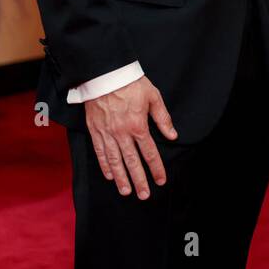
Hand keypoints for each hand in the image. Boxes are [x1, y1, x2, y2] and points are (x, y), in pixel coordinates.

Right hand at [84, 76, 177, 198]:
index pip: (149, 153)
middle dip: (139, 180)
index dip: (156, 168)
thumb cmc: (131, 82)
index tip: (160, 180)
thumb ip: (163, 118)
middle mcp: (122, 133)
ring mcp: (106, 133)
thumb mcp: (153, 97)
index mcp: (138, 125)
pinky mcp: (95, 129)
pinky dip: (104, 165)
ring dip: (121, 178)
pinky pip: (99, 152)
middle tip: (143, 195)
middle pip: (131, 162)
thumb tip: (173, 135)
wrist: (104, 72)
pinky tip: (109, 175)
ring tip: (126, 191)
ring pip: (114, 161)